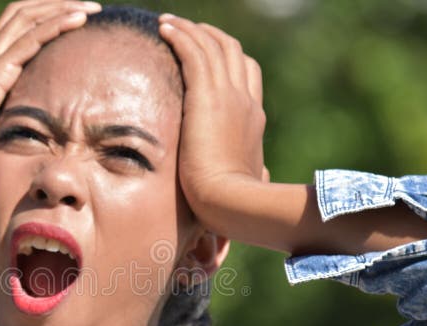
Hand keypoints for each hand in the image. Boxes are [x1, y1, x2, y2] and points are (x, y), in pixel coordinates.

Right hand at [0, 0, 101, 189]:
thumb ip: (9, 124)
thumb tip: (32, 143)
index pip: (14, 29)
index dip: (43, 19)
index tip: (73, 21)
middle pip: (24, 14)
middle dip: (57, 5)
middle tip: (89, 8)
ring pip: (29, 17)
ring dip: (62, 8)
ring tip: (91, 8)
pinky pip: (31, 38)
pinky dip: (56, 24)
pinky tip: (78, 18)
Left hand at [158, 15, 267, 223]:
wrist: (234, 203)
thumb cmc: (236, 202)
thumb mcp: (251, 179)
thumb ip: (256, 170)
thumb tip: (263, 175)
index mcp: (253, 119)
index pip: (248, 74)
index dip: (229, 58)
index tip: (208, 53)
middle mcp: (245, 101)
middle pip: (232, 51)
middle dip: (210, 36)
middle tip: (186, 30)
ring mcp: (229, 96)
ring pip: (212, 45)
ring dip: (189, 29)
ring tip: (168, 22)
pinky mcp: (207, 97)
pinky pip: (194, 52)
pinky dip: (180, 36)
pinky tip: (163, 28)